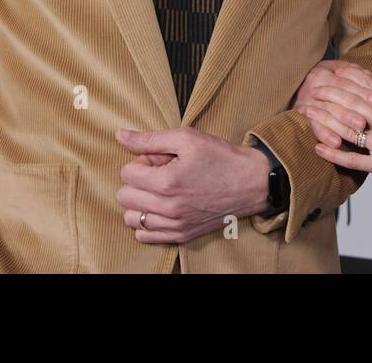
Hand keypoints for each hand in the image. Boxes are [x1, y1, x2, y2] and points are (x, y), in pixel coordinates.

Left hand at [115, 126, 267, 243]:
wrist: (252, 183)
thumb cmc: (221, 157)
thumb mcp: (187, 138)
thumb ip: (149, 139)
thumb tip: (120, 136)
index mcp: (167, 182)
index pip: (126, 173)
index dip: (141, 161)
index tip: (159, 159)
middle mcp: (168, 207)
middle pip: (124, 196)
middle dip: (138, 181)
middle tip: (160, 173)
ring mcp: (174, 224)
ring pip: (131, 218)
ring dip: (139, 202)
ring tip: (159, 191)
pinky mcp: (181, 235)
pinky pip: (145, 236)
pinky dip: (146, 222)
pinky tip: (160, 208)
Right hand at [293, 59, 371, 148]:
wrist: (296, 82)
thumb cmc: (325, 76)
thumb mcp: (337, 68)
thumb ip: (354, 72)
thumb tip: (371, 77)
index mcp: (325, 73)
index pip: (346, 83)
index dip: (363, 91)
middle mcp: (314, 87)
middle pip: (336, 101)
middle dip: (352, 112)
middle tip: (365, 122)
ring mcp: (307, 103)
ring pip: (327, 115)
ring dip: (342, 126)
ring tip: (356, 132)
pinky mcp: (302, 116)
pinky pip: (314, 127)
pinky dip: (325, 136)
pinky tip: (336, 144)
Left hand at [306, 85, 371, 194]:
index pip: (367, 88)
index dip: (346, 80)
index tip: (331, 74)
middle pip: (353, 103)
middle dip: (330, 94)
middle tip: (312, 87)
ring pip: (349, 128)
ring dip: (325, 119)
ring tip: (308, 112)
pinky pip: (353, 160)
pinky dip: (333, 154)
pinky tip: (318, 147)